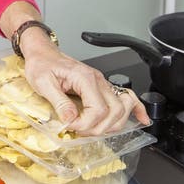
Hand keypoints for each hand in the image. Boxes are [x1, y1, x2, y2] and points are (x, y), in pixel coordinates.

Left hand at [21, 31, 150, 134]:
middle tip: (80, 130)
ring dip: (111, 125)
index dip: (85, 123)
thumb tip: (71, 119)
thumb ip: (58, 102)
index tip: (70, 125)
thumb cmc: (42, 64)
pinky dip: (136, 109)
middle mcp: (97, 80)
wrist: (43, 53)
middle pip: (114, 111)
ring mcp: (102, 84)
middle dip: (98, 128)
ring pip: (121, 109)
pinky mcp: (102, 87)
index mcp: (84, 77)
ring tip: (92, 129)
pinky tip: (141, 119)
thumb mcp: (42, 82)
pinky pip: (127, 97)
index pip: (98, 109)